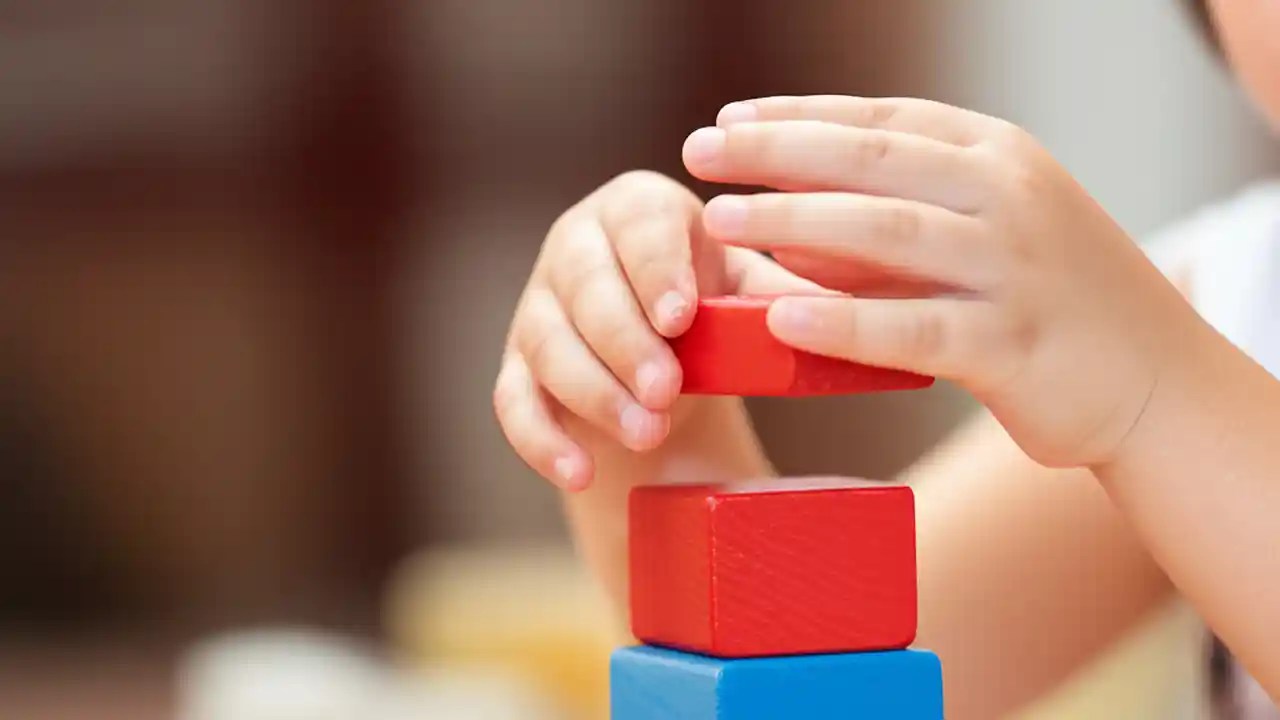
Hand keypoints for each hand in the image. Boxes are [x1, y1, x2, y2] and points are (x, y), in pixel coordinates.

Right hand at [495, 171, 823, 490]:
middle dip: (625, 341)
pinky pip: (512, 402)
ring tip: (647, 432)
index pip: (638, 226)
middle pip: (585, 287)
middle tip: (666, 390)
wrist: (662, 352)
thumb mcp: (748, 291)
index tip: (682, 316)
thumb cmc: (713, 306)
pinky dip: (543, 439)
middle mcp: (576, 246)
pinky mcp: (516, 367)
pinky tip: (580, 472)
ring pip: (548, 344)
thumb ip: (784, 296)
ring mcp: (538, 308)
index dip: (656, 270)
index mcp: (636, 208)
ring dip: (594, 391)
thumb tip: (843, 315)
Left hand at [683, 96, 1198, 467]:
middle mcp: (1005, 194)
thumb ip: (897, 221)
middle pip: (870, 158)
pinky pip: (912, 328)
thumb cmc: (1052, 298)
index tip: (727, 121)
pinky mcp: (1010, 343)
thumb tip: (789, 228)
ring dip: (792, 220)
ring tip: (720, 219)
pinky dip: (843, 320)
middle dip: (775, 152)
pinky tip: (781, 314)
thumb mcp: (988, 231)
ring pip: (884, 230)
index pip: (880, 118)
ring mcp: (1011, 266)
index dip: (797, 116)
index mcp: (995, 155)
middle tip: (699, 152)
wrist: (1155, 378)